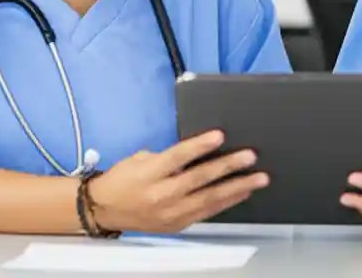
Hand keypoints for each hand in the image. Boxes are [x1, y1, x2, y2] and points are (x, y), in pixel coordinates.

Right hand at [86, 130, 268, 233]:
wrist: (103, 210)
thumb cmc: (122, 179)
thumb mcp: (139, 160)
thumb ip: (168, 157)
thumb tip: (198, 151)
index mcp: (149, 174)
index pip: (177, 157)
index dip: (199, 146)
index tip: (220, 135)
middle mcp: (160, 195)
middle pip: (198, 179)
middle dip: (227, 167)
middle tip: (250, 157)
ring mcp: (170, 213)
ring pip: (209, 199)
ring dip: (237, 187)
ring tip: (258, 178)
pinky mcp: (177, 225)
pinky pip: (207, 213)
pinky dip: (227, 202)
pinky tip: (243, 192)